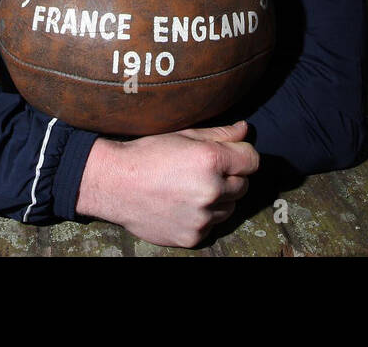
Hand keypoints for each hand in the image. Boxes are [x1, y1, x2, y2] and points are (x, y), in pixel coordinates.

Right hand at [75, 120, 259, 247]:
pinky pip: (212, 226)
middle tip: (202, 173)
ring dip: (218, 200)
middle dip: (229, 178)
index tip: (228, 156)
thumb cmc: (147, 154)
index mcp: (211, 160)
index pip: (253, 160)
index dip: (241, 156)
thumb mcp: (183, 135)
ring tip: (190, 190)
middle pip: (243, 186)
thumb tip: (244, 130)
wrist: (114, 184)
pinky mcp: (193, 237)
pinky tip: (181, 206)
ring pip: (230, 208)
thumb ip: (219, 134)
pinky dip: (202, 218)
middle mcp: (211, 190)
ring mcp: (202, 217)